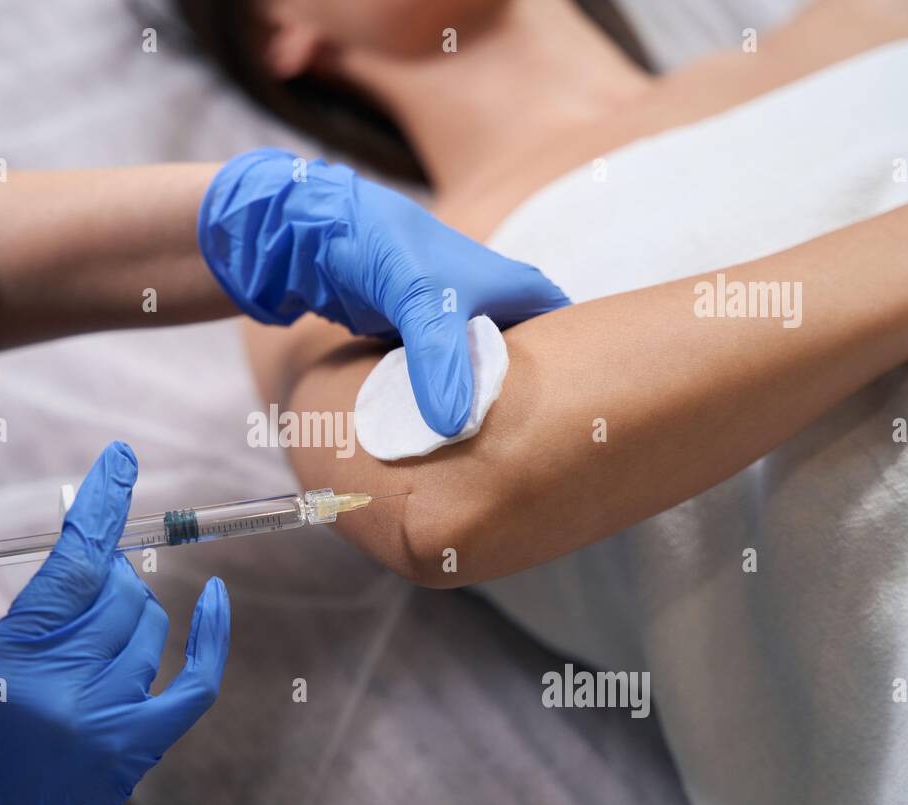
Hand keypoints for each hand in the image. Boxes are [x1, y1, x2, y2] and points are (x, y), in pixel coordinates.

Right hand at [0, 442, 229, 804]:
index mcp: (10, 664)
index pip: (74, 563)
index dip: (101, 504)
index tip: (120, 458)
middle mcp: (69, 692)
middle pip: (115, 592)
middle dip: (101, 565)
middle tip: (80, 564)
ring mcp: (110, 726)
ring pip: (147, 629)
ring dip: (129, 599)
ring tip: (99, 599)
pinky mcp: (134, 755)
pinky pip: (195, 687)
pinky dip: (211, 640)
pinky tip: (215, 599)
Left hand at [198, 148, 570, 435]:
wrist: (326, 238)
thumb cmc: (390, 250)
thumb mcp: (424, 304)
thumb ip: (441, 362)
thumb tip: (454, 427)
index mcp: (522, 292)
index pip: (572, 339)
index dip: (581, 377)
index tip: (580, 427)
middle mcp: (499, 311)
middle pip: (530, 370)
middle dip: (529, 409)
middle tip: (530, 459)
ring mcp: (462, 333)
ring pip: (485, 383)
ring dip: (483, 413)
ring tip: (495, 463)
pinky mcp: (427, 351)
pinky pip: (446, 388)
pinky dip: (445, 410)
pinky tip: (445, 443)